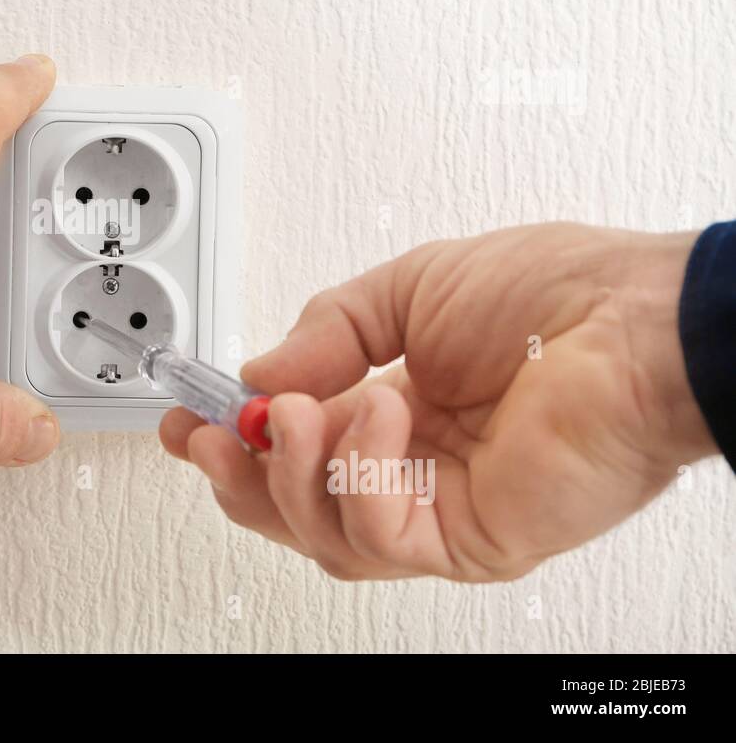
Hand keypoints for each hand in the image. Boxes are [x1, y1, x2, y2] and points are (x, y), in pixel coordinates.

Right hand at [161, 224, 716, 580]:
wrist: (641, 321)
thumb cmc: (559, 295)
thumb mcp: (407, 287)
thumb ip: (326, 332)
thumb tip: (259, 376)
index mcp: (399, 413)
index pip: (297, 451)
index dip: (232, 442)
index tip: (188, 418)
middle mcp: (415, 468)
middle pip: (295, 510)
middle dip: (239, 475)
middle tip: (213, 435)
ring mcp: (441, 510)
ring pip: (323, 536)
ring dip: (294, 472)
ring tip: (307, 410)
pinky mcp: (469, 541)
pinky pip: (378, 535)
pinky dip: (359, 473)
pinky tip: (381, 415)